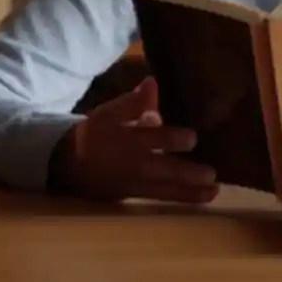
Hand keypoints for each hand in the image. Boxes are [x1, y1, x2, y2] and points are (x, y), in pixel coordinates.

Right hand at [55, 76, 218, 203]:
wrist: (68, 163)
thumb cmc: (95, 133)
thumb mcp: (109, 112)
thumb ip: (133, 102)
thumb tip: (152, 82)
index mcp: (130, 139)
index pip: (156, 139)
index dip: (176, 139)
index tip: (194, 138)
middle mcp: (135, 164)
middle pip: (166, 171)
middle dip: (189, 175)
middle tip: (213, 175)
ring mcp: (135, 184)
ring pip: (166, 191)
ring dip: (190, 193)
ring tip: (213, 192)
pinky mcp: (133, 197)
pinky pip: (160, 198)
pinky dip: (180, 198)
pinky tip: (199, 198)